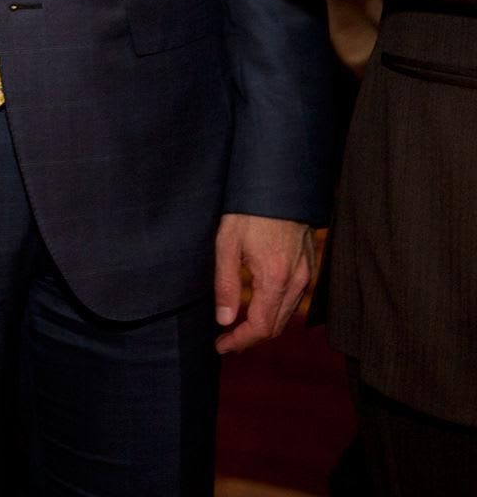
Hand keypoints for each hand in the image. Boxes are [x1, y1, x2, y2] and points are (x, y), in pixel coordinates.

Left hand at [213, 212, 315, 354]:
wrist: (278, 183)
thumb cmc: (249, 210)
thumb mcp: (227, 243)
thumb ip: (225, 284)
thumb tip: (223, 319)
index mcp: (275, 278)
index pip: (261, 327)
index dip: (240, 342)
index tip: (221, 346)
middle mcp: (296, 281)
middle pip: (276, 327)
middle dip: (251, 338)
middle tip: (227, 341)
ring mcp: (306, 274)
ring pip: (286, 315)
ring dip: (264, 326)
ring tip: (239, 327)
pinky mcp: (308, 266)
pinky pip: (294, 299)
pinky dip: (277, 310)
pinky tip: (260, 305)